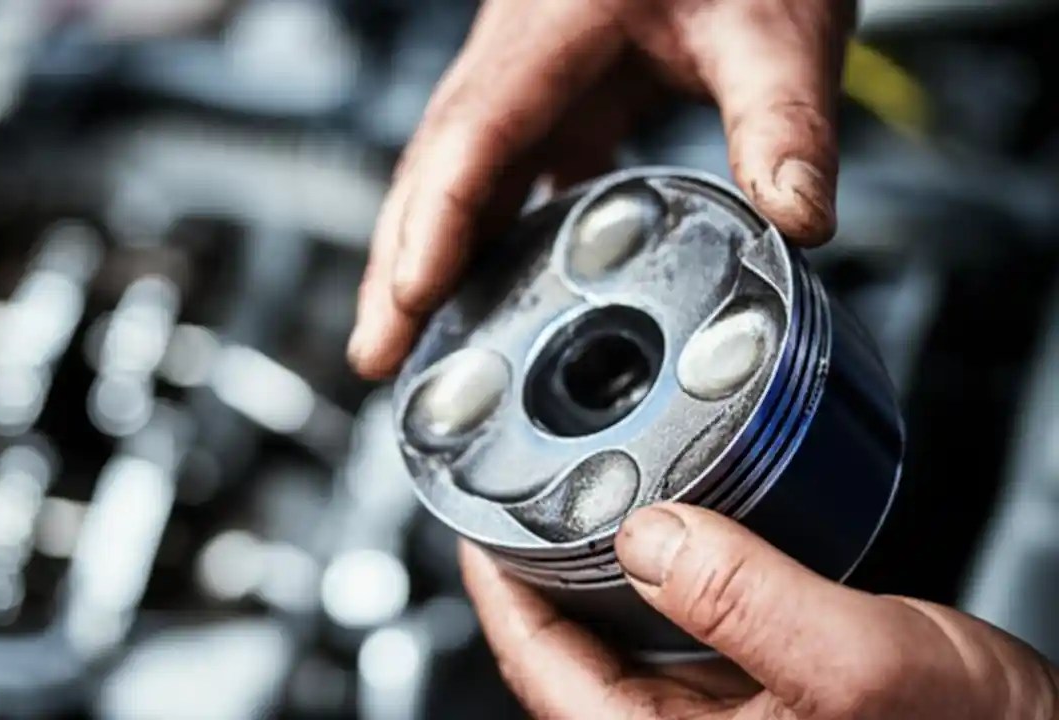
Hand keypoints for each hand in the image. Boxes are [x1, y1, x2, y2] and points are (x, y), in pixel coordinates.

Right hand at [349, 0, 854, 378]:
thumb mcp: (773, 26)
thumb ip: (783, 123)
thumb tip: (797, 221)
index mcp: (550, 28)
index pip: (472, 135)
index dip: (437, 223)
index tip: (412, 300)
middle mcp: (519, 53)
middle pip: (434, 166)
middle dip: (400, 263)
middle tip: (378, 352)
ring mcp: (529, 76)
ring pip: (454, 176)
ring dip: (427, 256)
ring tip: (410, 341)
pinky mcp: (556, 96)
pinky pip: (502, 175)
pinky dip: (482, 237)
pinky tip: (492, 290)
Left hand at [461, 503, 1058, 719]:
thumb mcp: (862, 666)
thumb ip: (746, 596)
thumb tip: (648, 533)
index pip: (540, 669)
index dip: (500, 592)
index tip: (482, 527)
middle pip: (566, 658)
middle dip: (541, 578)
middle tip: (529, 502)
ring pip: (618, 648)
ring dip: (596, 581)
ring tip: (586, 512)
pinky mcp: (752, 706)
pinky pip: (676, 642)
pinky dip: (661, 591)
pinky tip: (672, 549)